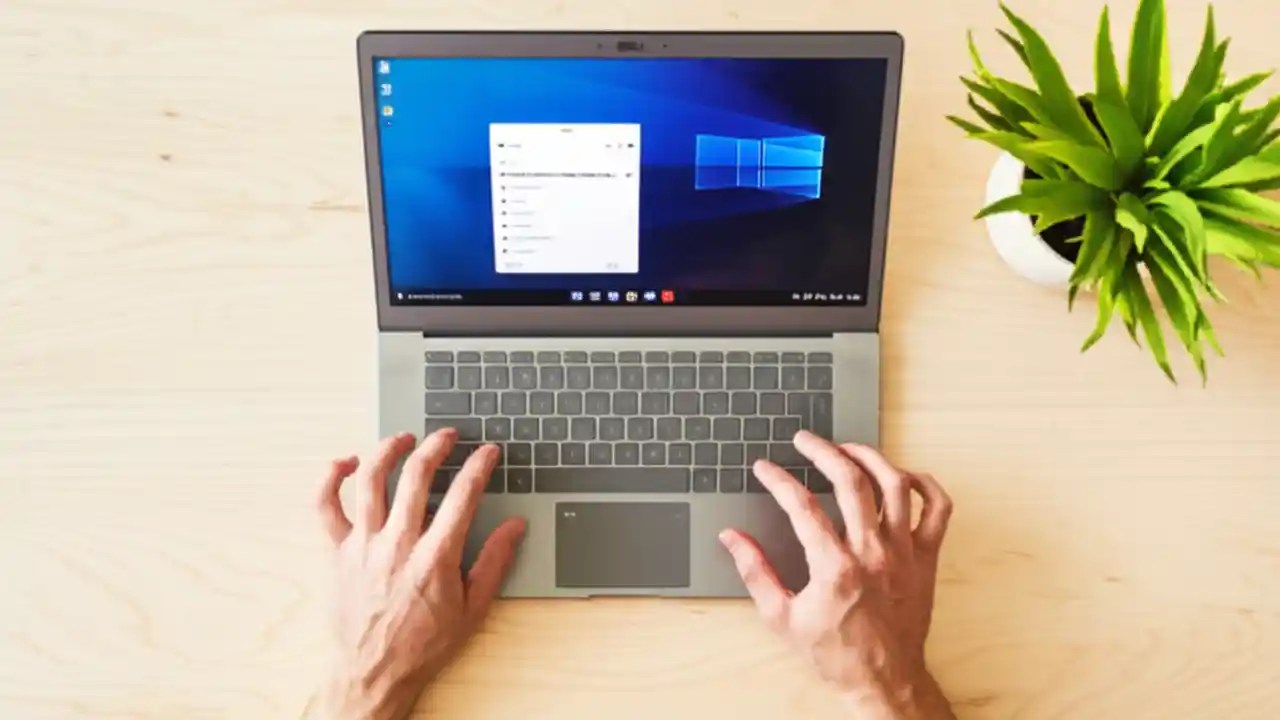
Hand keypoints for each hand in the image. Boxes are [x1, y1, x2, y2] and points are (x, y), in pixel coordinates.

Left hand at [310, 430, 525, 719]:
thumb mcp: (473, 609)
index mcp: (435, 557)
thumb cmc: (422, 646)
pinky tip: (345, 463)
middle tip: (448, 436)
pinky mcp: (336, 552)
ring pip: (370, 479)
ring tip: (403, 438)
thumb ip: (495, 562)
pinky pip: (324, 505)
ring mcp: (363, 545)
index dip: (479, 465)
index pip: (463, 494)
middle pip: (416, 475)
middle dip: (436, 446)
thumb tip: (515, 527)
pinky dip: (330, 477)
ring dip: (388, 450)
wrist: (374, 674)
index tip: (488, 452)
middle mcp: (397, 544)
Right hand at [719, 431, 954, 719]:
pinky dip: (925, 484)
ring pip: (895, 485)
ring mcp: (904, 553)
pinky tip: (903, 475)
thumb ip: (755, 572)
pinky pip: (937, 510)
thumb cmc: (836, 654)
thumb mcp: (781, 618)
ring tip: (848, 448)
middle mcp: (872, 553)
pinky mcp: (926, 559)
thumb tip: (733, 539)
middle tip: (805, 440)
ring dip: (870, 458)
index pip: (801, 505)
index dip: (777, 480)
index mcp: (834, 567)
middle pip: (850, 482)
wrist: (884, 681)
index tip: (765, 469)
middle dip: (822, 451)